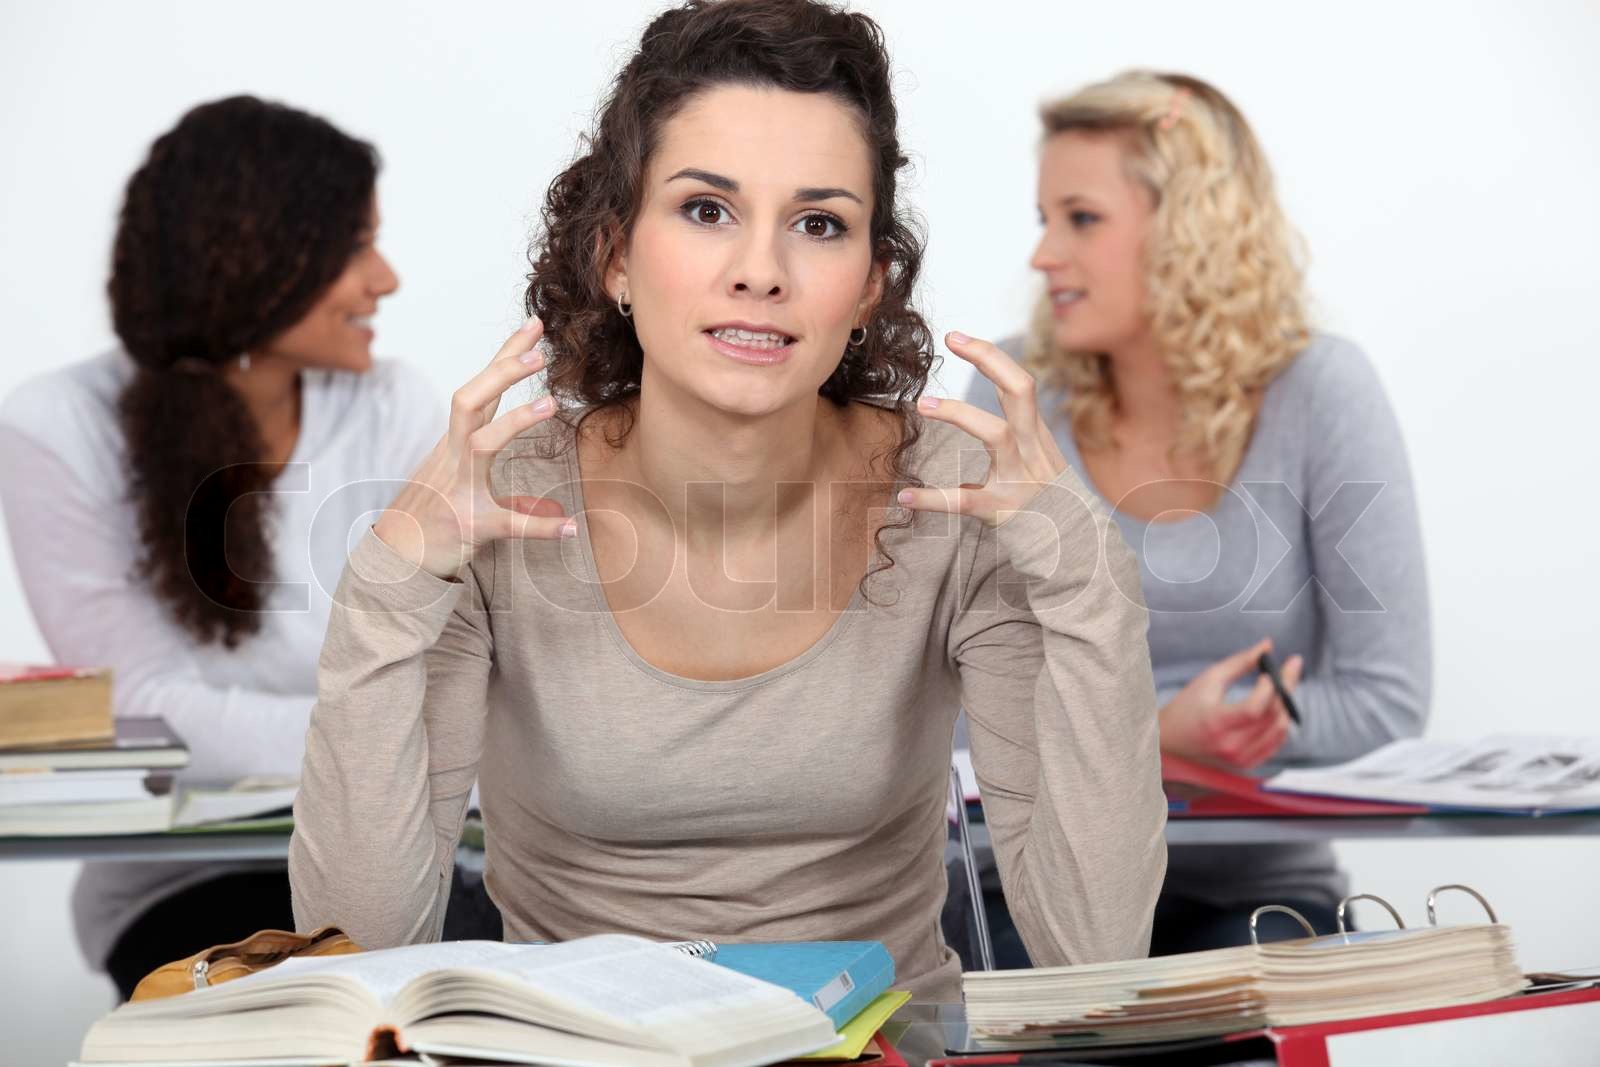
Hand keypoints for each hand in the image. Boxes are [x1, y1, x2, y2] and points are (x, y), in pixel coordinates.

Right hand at [372, 318, 571, 578]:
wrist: (396, 561)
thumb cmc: (432, 521)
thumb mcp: (472, 501)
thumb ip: (514, 501)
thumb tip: (556, 512)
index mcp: (456, 445)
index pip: (481, 391)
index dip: (504, 358)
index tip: (533, 327)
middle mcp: (453, 457)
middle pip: (470, 401)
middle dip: (502, 373)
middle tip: (539, 351)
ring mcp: (459, 488)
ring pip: (481, 445)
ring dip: (515, 422)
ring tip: (551, 403)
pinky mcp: (469, 525)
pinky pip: (506, 522)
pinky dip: (538, 525)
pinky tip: (567, 526)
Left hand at [896, 331, 1068, 525]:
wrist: (1076, 547)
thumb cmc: (1051, 498)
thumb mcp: (1039, 455)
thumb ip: (1018, 423)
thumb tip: (996, 388)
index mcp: (1035, 435)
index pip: (1018, 384)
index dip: (989, 357)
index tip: (956, 337)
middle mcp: (1031, 448)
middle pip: (1020, 391)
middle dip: (989, 360)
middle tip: (952, 339)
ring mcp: (1019, 478)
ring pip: (996, 434)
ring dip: (959, 413)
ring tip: (922, 404)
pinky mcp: (1004, 510)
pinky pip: (966, 500)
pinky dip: (934, 499)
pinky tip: (907, 497)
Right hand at [1160, 638, 1303, 769]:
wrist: (1171, 742)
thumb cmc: (1187, 707)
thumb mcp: (1209, 679)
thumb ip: (1240, 662)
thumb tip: (1268, 645)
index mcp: (1216, 724)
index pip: (1254, 709)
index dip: (1269, 688)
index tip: (1272, 670)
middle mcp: (1230, 746)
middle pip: (1273, 718)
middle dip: (1286, 689)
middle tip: (1292, 668)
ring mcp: (1241, 759)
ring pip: (1280, 730)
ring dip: (1286, 705)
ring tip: (1283, 686)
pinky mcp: (1247, 764)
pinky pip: (1276, 742)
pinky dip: (1281, 722)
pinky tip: (1277, 707)